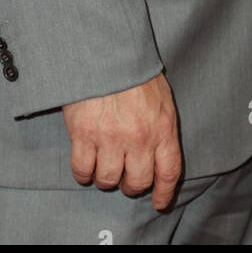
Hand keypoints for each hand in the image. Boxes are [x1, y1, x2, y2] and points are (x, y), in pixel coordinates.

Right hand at [62, 73, 181, 209]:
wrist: (106, 49)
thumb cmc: (134, 70)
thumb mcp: (160, 96)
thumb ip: (161, 125)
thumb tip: (159, 150)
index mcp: (162, 126)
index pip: (169, 171)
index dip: (164, 193)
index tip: (160, 203)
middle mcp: (139, 137)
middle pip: (137, 182)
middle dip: (131, 184)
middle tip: (125, 176)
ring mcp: (110, 138)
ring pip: (108, 180)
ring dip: (105, 178)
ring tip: (103, 164)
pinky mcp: (83, 134)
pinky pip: (82, 170)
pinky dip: (83, 173)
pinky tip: (85, 164)